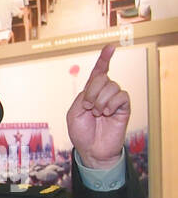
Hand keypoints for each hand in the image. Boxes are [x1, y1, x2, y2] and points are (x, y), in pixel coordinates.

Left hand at [67, 43, 129, 168]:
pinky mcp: (124, 107)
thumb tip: (97, 85)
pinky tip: (106, 114)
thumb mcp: (73, 113)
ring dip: (100, 101)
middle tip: (88, 108)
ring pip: (111, 86)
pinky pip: (120, 95)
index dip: (104, 59)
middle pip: (102, 78)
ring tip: (97, 114)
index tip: (110, 47)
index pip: (99, 72)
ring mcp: (114, 99)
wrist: (92, 150)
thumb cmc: (81, 133)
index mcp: (90, 92)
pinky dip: (110, 104)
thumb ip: (83, 95)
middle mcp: (103, 93)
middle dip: (92, 92)